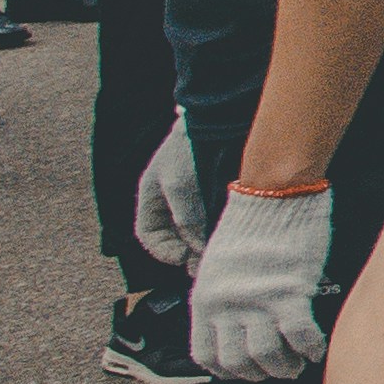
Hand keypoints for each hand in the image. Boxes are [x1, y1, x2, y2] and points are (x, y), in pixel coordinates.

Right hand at [130, 120, 209, 273]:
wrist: (219, 119)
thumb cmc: (190, 150)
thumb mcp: (180, 186)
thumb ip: (186, 219)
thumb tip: (198, 250)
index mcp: (153, 198)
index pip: (150, 235)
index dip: (163, 251)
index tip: (182, 258)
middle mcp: (172, 202)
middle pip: (176, 238)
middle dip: (190, 252)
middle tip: (208, 263)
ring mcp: (194, 198)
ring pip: (198, 231)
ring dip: (208, 243)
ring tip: (223, 251)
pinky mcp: (216, 195)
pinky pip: (216, 220)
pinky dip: (222, 230)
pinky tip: (234, 234)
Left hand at [191, 183, 338, 380]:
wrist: (273, 194)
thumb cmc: (252, 224)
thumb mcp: (219, 265)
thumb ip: (224, 296)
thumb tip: (237, 322)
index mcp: (205, 300)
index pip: (207, 355)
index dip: (228, 371)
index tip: (247, 369)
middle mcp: (226, 306)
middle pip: (237, 362)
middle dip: (260, 372)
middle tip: (279, 369)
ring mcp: (257, 302)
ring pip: (267, 355)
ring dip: (285, 366)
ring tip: (298, 363)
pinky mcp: (290, 293)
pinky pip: (299, 336)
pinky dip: (310, 348)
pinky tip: (317, 348)